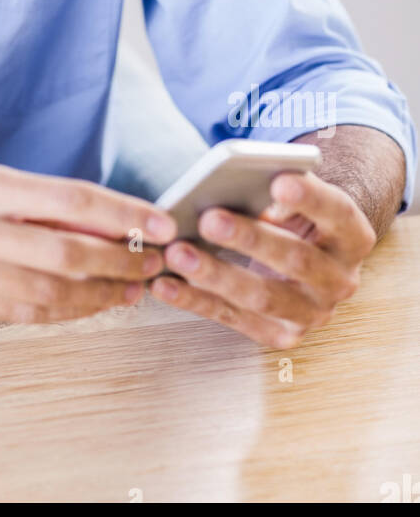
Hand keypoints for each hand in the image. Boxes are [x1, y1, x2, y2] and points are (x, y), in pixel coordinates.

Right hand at [0, 158, 176, 323]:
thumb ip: (34, 198)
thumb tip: (105, 220)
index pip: (69, 201)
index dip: (122, 215)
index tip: (160, 223)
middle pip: (67, 252)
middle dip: (122, 261)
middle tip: (155, 262)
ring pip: (50, 291)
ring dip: (101, 293)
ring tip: (132, 288)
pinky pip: (24, 314)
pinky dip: (66, 312)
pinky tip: (91, 305)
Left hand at [148, 169, 377, 346]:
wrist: (311, 259)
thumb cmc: (294, 217)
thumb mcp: (297, 198)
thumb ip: (277, 188)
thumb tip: (242, 183)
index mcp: (352, 236)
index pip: (337, 213)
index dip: (309, 199)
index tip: (278, 180)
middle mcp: (341, 280)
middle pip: (295, 259)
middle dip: (249, 239)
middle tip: (208, 218)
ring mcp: (313, 313)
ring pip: (263, 296)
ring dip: (217, 275)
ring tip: (178, 253)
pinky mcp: (282, 335)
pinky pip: (234, 318)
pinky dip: (196, 300)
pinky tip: (164, 285)